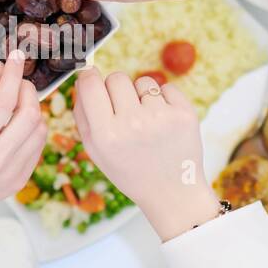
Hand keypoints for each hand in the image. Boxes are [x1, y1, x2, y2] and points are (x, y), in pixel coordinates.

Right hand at [0, 51, 45, 229]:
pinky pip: (38, 147)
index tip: (16, 57)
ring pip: (40, 130)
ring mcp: (13, 172)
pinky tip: (18, 126)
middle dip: (28, 91)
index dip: (13, 75)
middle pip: (30, 114)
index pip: (4, 100)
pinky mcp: (20, 180)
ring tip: (17, 105)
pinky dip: (33, 130)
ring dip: (33, 110)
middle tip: (18, 82)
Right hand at [71, 67, 220, 241]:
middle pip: (116, 77)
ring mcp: (160, 117)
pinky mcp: (184, 114)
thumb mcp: (96, 151)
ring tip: (145, 120)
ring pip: (143, 81)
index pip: (91, 84)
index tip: (92, 76)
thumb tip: (83, 78)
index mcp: (106, 135)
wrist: (171, 191)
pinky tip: (162, 122)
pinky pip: (166, 87)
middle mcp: (132, 124)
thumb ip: (83, 115)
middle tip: (123, 109)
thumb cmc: (130, 171)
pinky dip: (163, 100)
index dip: (90, 76)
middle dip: (116, 89)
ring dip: (141, 95)